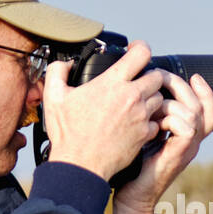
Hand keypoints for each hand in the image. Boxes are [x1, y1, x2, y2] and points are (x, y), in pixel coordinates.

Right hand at [40, 40, 165, 182]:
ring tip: (136, 103)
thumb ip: (58, 72)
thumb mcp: (54, 97)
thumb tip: (65, 63)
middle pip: (157, 75)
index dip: (141, 47)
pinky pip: (156, 121)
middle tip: (138, 80)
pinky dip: (150, 120)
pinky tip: (136, 123)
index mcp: (112, 83)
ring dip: (151, 97)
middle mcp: (131, 97)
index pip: (141, 53)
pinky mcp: (145, 134)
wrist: (80, 166)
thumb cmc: (68, 134)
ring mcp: (141, 116)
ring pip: (159, 98)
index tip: (136, 50)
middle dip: (149, 74)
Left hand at [112, 70, 212, 213]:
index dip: (206, 92)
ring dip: (172, 102)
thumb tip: (147, 93)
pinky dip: (170, 118)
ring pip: (194, 114)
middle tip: (162, 77)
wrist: (133, 197)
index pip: (209, 111)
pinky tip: (154, 122)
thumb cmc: (134, 168)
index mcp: (187, 137)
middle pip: (202, 107)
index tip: (195, 76)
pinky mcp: (179, 155)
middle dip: (182, 86)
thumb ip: (153, 118)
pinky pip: (187, 127)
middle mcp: (192, 142)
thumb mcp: (146, 136)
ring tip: (154, 103)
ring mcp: (187, 149)